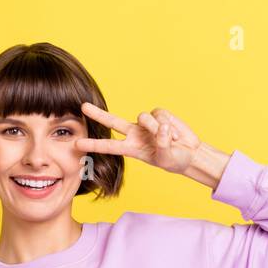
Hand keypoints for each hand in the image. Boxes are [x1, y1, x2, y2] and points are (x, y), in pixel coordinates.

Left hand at [74, 102, 200, 174]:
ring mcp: (146, 123)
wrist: (190, 153)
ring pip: (145, 118)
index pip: (109, 146)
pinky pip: (160, 114)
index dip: (94, 145)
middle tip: (83, 106)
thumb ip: (163, 145)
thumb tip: (161, 127)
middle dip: (98, 114)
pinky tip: (175, 133)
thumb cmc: (175, 160)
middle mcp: (135, 133)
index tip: (77, 145)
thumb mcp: (167, 159)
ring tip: (171, 140)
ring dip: (158, 129)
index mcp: (132, 148)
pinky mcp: (158, 114)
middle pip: (113, 121)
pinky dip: (170, 124)